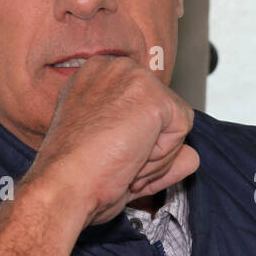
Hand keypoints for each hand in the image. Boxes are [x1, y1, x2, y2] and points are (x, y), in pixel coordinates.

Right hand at [24, 55, 198, 227]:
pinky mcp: (153, 96)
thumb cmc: (75, 177)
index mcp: (96, 76)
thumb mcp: (113, 154)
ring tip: (121, 162)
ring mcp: (134, 77)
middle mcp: (113, 67)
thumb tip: (191, 157)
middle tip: (116, 163)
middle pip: (163, 112)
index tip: (109, 156)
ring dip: (156, 157)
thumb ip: (153, 148)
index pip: (145, 105)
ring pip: (175, 122)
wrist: (63, 187)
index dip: (136, 142)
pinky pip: (182, 130)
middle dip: (149, 149)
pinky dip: (163, 157)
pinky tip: (131, 158)